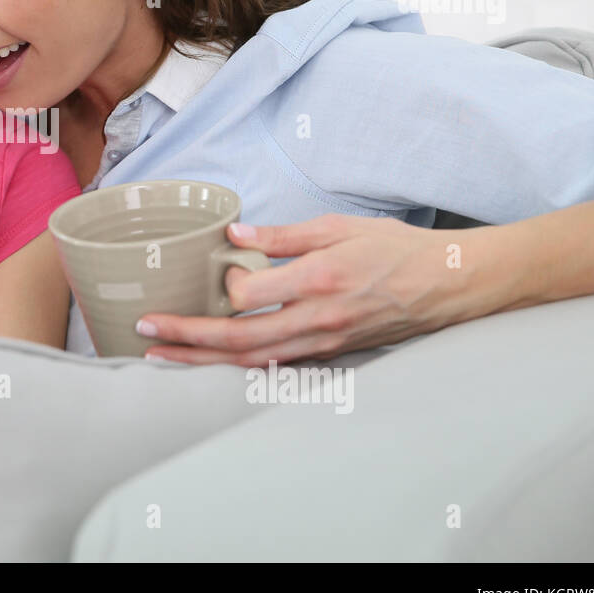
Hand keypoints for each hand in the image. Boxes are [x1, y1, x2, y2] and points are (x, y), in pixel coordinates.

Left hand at [137, 214, 474, 365]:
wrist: (449, 286)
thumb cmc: (396, 249)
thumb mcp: (340, 227)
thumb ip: (284, 235)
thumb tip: (235, 235)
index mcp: (320, 280)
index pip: (250, 294)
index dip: (223, 285)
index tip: (218, 269)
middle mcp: (318, 318)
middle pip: (239, 339)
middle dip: (186, 338)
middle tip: (144, 331)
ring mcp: (324, 343)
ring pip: (252, 361)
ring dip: (202, 360)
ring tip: (161, 355)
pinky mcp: (329, 354)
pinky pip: (275, 365)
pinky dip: (237, 366)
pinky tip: (209, 363)